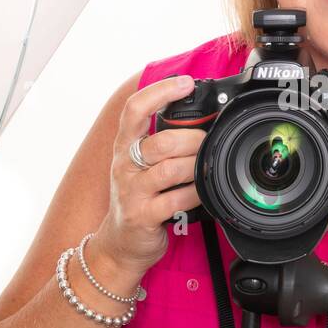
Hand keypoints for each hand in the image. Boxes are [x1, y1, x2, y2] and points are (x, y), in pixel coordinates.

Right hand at [91, 74, 206, 274]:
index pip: (134, 109)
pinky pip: (176, 199)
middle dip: (193, 140)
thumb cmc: (139, 198)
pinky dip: (195, 194)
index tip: (186, 83)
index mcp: (125, 146)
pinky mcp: (142, 216)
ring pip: (171, 169)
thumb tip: (201, 122)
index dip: (160, 92)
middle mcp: (124, 165)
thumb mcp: (142, 165)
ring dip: (196, 167)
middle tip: (207, 144)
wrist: (120, 243)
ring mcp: (131, 191)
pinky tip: (201, 193)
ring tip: (205, 169)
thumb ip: (163, 143)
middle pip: (162, 141)